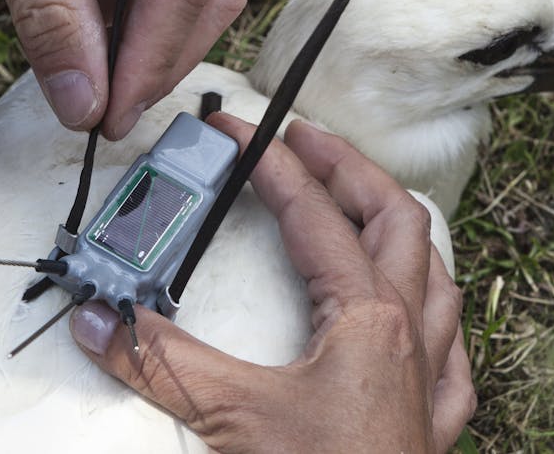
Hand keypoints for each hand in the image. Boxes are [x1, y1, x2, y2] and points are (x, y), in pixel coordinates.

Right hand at [70, 116, 476, 452]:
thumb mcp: (229, 419)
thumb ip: (160, 363)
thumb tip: (99, 320)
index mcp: (366, 318)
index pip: (314, 213)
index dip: (272, 162)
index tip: (236, 128)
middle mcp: (410, 336)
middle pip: (397, 219)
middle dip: (351, 169)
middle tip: (305, 141)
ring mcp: (430, 380)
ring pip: (437, 276)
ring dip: (400, 232)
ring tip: (361, 210)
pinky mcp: (433, 425)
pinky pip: (453, 352)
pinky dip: (436, 318)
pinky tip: (419, 323)